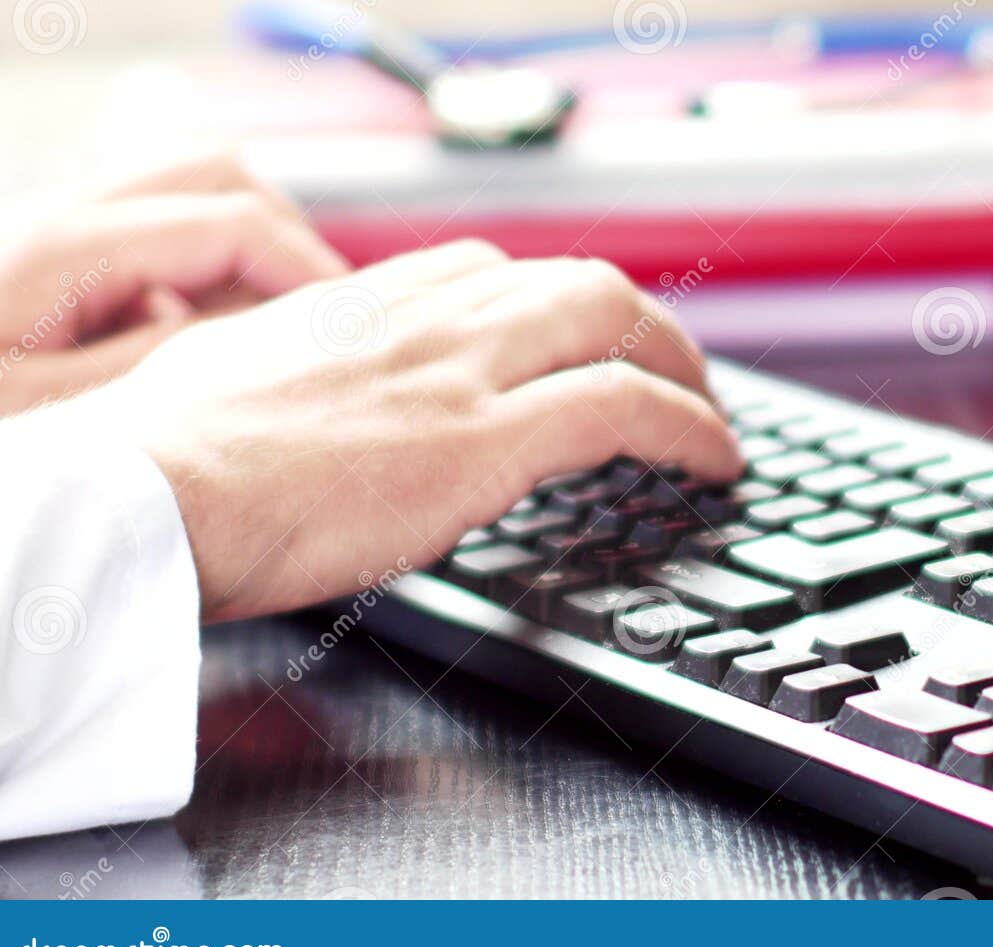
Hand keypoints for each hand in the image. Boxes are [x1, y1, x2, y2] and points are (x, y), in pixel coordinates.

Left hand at [0, 152, 347, 413]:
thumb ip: (155, 365)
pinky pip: (156, 237)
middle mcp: (63, 212)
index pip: (230, 221)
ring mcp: (59, 227)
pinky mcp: (56, 257)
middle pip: (217, 172)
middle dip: (288, 235)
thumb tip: (256, 336)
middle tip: (324, 310)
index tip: (351, 322)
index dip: (308, 266)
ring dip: (247, 249)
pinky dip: (203, 273)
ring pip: (191, 194)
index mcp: (66, 244)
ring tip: (270, 328)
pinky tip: (204, 342)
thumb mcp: (51, 406)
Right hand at [60, 240, 741, 622]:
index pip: (490, 272)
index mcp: (363, 303)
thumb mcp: (232, 379)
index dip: (552, 305)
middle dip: (646, 324)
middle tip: (674, 369)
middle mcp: (425, 318)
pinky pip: (627, 409)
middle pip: (578, 283)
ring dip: (684, 367)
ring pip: (619, 323)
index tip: (574, 338)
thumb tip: (318, 402)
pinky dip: (689, 428)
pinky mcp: (486, 440)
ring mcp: (462, 371)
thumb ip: (297, 374)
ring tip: (710, 417)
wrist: (145, 495)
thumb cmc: (164, 460)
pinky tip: (714, 460)